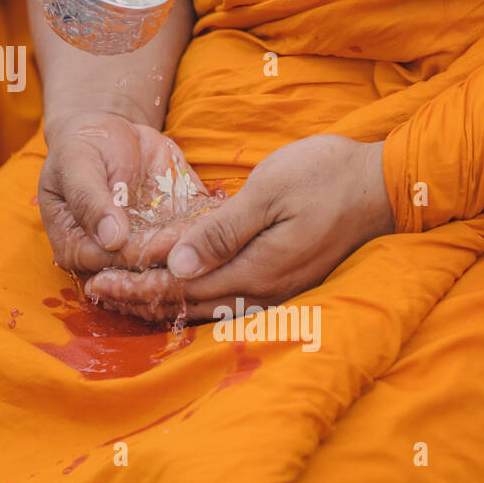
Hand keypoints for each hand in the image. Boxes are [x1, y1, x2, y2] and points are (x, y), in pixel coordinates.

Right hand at [39, 109, 208, 274]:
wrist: (107, 132)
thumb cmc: (82, 147)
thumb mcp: (77, 165)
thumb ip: (89, 200)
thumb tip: (110, 238)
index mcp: (76, 248)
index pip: (110, 264)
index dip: (140, 254)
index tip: (167, 241)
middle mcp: (109, 257)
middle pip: (145, 269)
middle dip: (176, 255)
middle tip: (204, 239)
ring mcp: (141, 248)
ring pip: (172, 259)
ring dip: (198, 249)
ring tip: (221, 231)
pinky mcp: (166, 235)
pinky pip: (189, 239)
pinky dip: (209, 233)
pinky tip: (227, 221)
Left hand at [85, 135, 394, 321]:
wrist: (385, 184)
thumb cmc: (326, 176)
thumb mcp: (269, 192)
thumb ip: (222, 231)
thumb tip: (177, 264)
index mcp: (255, 268)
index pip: (181, 286)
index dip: (137, 283)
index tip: (98, 279)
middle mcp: (264, 289)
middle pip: (189, 303)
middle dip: (141, 297)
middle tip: (98, 289)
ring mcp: (277, 288)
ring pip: (208, 306)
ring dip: (164, 301)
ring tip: (125, 296)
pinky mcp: (284, 279)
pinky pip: (229, 297)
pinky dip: (195, 296)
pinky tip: (177, 288)